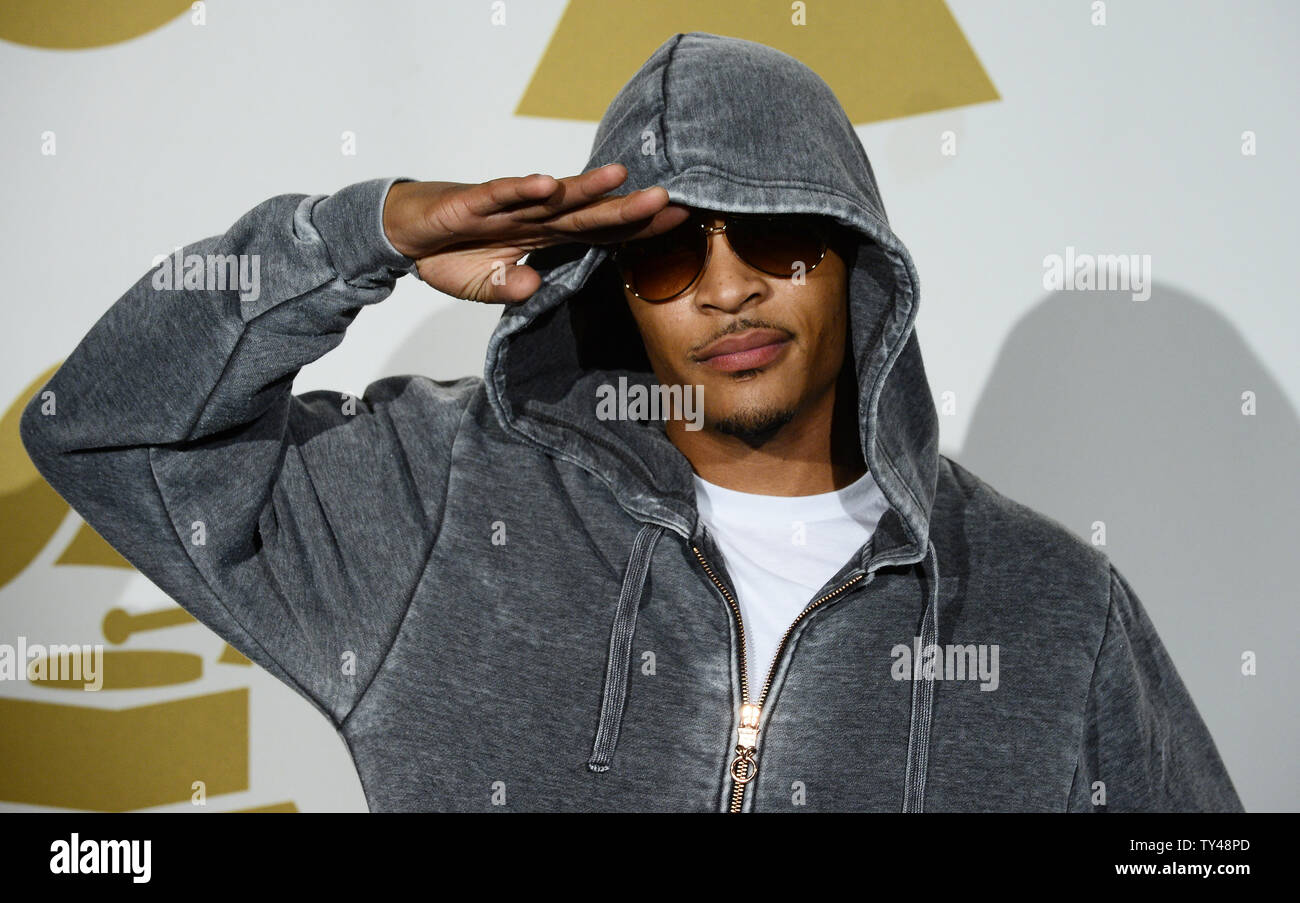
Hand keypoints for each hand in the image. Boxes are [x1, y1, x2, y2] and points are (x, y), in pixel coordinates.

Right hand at [382, 164, 688, 302]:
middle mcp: (536, 218)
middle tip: (672, 200)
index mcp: (547, 238)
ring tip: (621, 176)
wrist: (405, 233)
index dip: (638, 230)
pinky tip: (547, 184)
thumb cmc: (451, 254)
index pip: (602, 234)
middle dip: (630, 209)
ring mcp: (509, 207)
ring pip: (554, 198)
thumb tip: (532, 289)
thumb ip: (509, 289)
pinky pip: (502, 193)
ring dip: (586, 188)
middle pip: (590, 214)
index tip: (677, 224)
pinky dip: (522, 189)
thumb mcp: (483, 286)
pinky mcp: (475, 202)